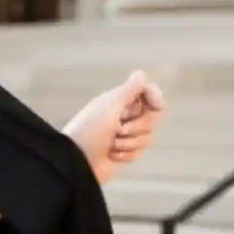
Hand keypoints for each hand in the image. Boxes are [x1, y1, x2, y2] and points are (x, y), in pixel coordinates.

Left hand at [63, 70, 165, 184]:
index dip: (155, 97)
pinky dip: (126, 154)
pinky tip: (111, 155)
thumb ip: (129, 89)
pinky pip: (139, 152)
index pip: (147, 92)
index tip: (156, 105)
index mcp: (118, 101)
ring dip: (129, 142)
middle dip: (138, 125)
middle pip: (152, 117)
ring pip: (147, 136)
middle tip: (119, 129)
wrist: (78, 160)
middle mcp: (123, 116)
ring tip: (111, 144)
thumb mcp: (110, 105)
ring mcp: (124, 135)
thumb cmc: (91, 128)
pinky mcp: (124, 153)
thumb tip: (141, 73)